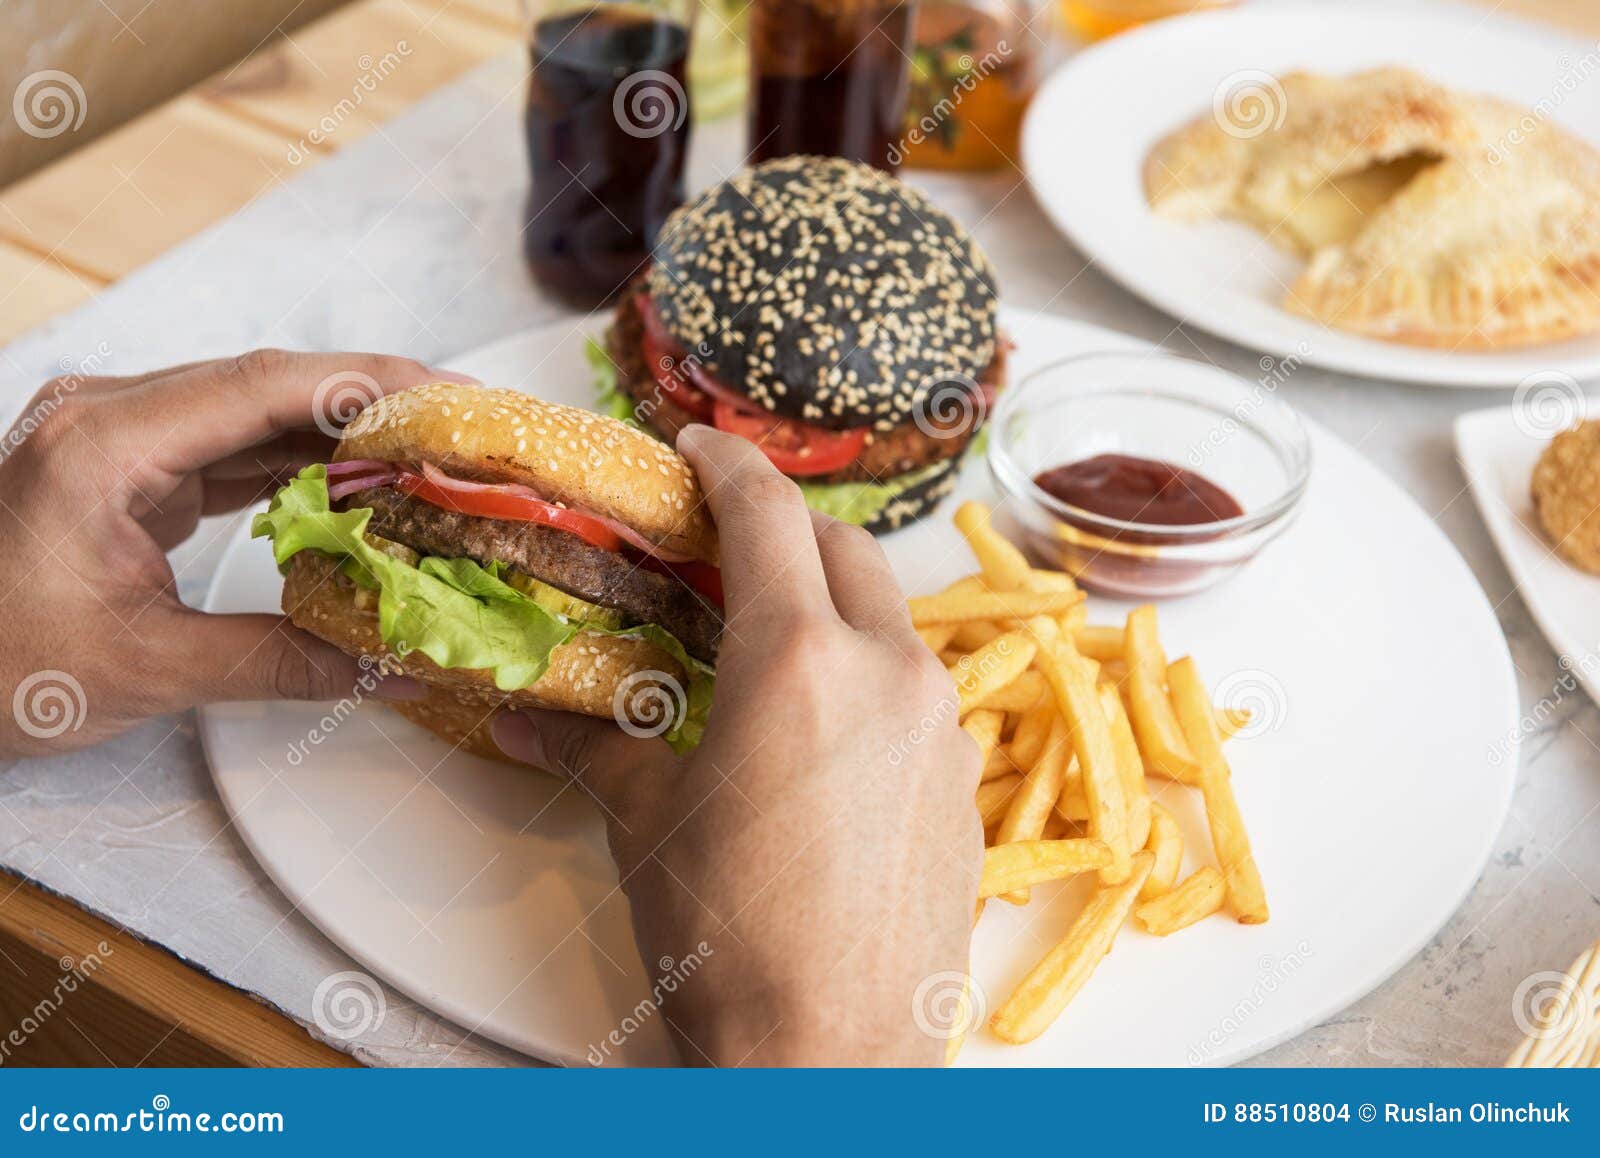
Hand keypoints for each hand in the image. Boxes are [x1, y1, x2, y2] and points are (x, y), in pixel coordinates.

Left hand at [0, 351, 468, 757]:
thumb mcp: (142, 670)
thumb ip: (278, 660)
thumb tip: (391, 667)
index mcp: (103, 445)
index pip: (261, 386)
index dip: (367, 385)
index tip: (450, 397)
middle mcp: (108, 417)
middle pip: (267, 385)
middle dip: (372, 406)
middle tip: (463, 432)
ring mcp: (114, 437)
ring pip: (253, 413)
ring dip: (341, 436)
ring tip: (430, 459)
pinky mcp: (124, 468)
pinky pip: (229, 447)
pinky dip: (297, 465)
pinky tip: (358, 487)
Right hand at [493, 425, 981, 1066]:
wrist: (831, 1056)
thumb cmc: (726, 939)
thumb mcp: (647, 825)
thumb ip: (600, 744)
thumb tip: (532, 717)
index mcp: (800, 661)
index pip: (766, 515)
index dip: (726, 464)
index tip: (697, 445)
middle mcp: (889, 674)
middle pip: (843, 549)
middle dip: (784, 527)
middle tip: (727, 540)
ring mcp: (941, 728)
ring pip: (889, 621)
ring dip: (833, 604)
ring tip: (773, 640)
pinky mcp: (965, 783)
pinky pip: (917, 693)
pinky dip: (869, 676)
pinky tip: (827, 730)